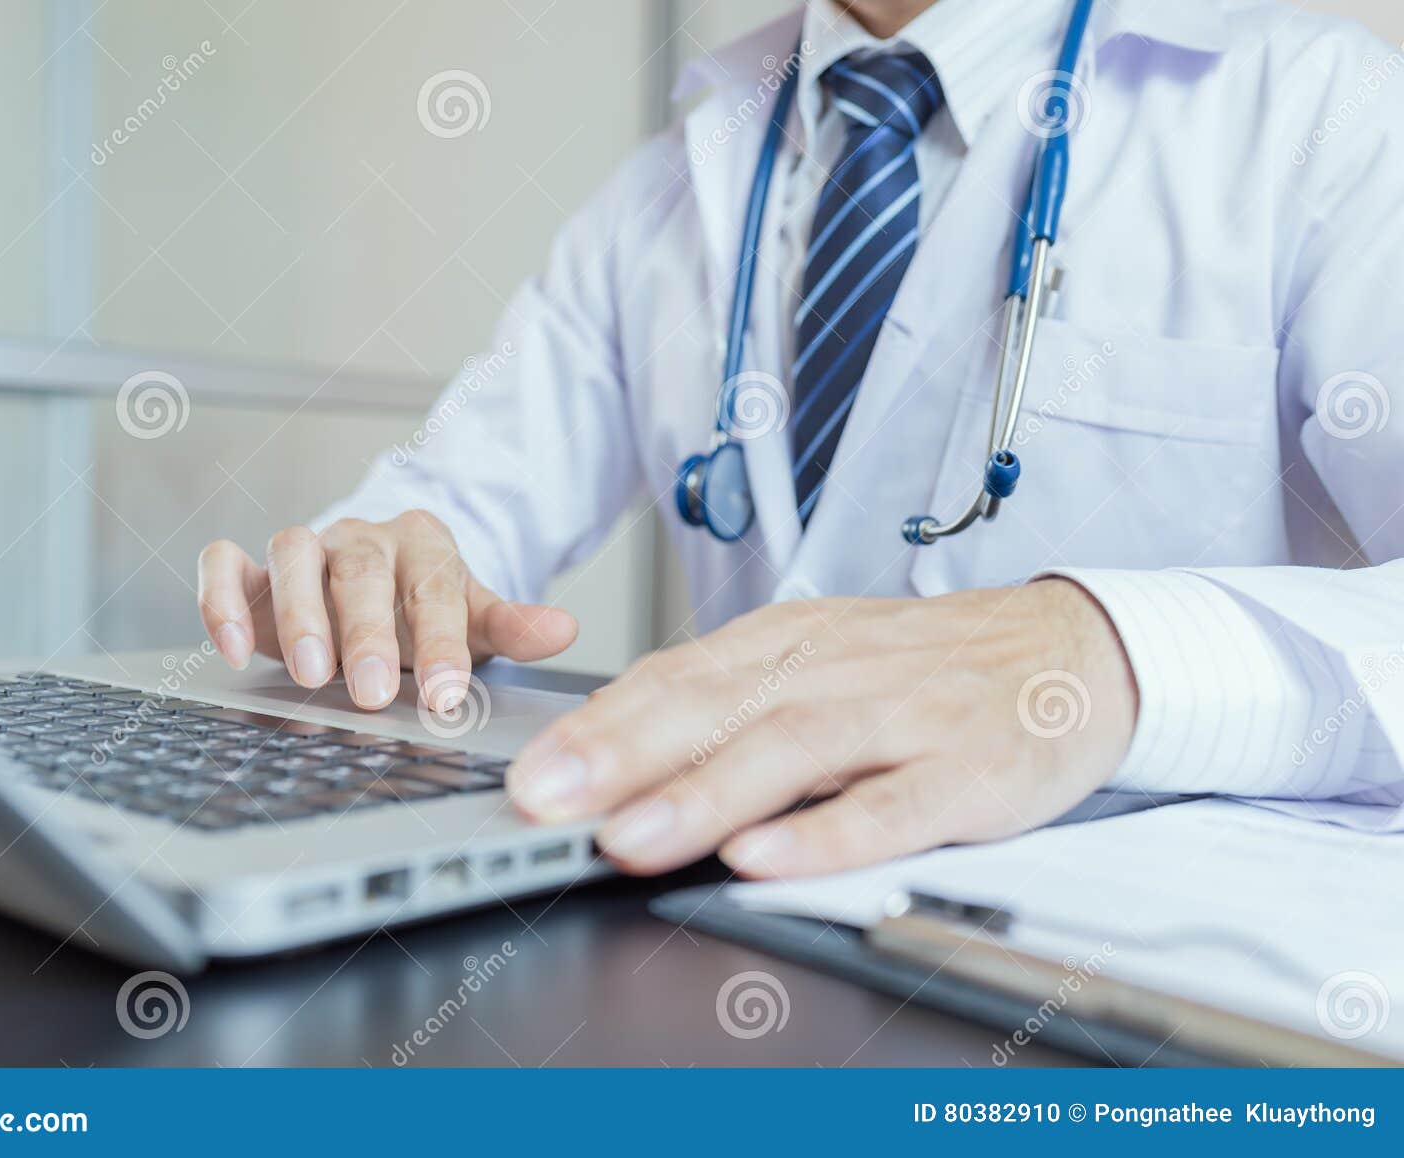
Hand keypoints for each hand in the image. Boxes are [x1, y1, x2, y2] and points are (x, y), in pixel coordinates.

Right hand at [196, 511, 576, 709]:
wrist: (378, 587)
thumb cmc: (423, 609)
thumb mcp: (474, 620)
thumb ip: (513, 627)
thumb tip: (563, 629)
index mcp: (425, 544)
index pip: (435, 590)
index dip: (441, 643)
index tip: (447, 694)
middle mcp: (362, 539)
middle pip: (362, 573)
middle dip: (367, 634)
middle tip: (375, 692)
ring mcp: (306, 549)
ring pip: (292, 557)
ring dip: (299, 615)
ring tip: (311, 675)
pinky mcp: (254, 567)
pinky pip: (226, 562)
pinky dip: (224, 599)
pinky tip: (236, 649)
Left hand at [506, 579, 1136, 876]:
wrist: (1072, 646)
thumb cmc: (926, 664)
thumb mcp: (823, 656)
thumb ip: (732, 697)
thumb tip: (616, 743)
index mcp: (791, 641)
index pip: (677, 677)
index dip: (599, 724)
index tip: (531, 770)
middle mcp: (837, 669)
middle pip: (717, 708)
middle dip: (620, 755)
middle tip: (545, 802)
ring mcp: (905, 716)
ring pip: (791, 752)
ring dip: (703, 796)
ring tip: (628, 838)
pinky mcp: (969, 769)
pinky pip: (892, 804)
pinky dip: (826, 831)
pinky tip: (767, 856)